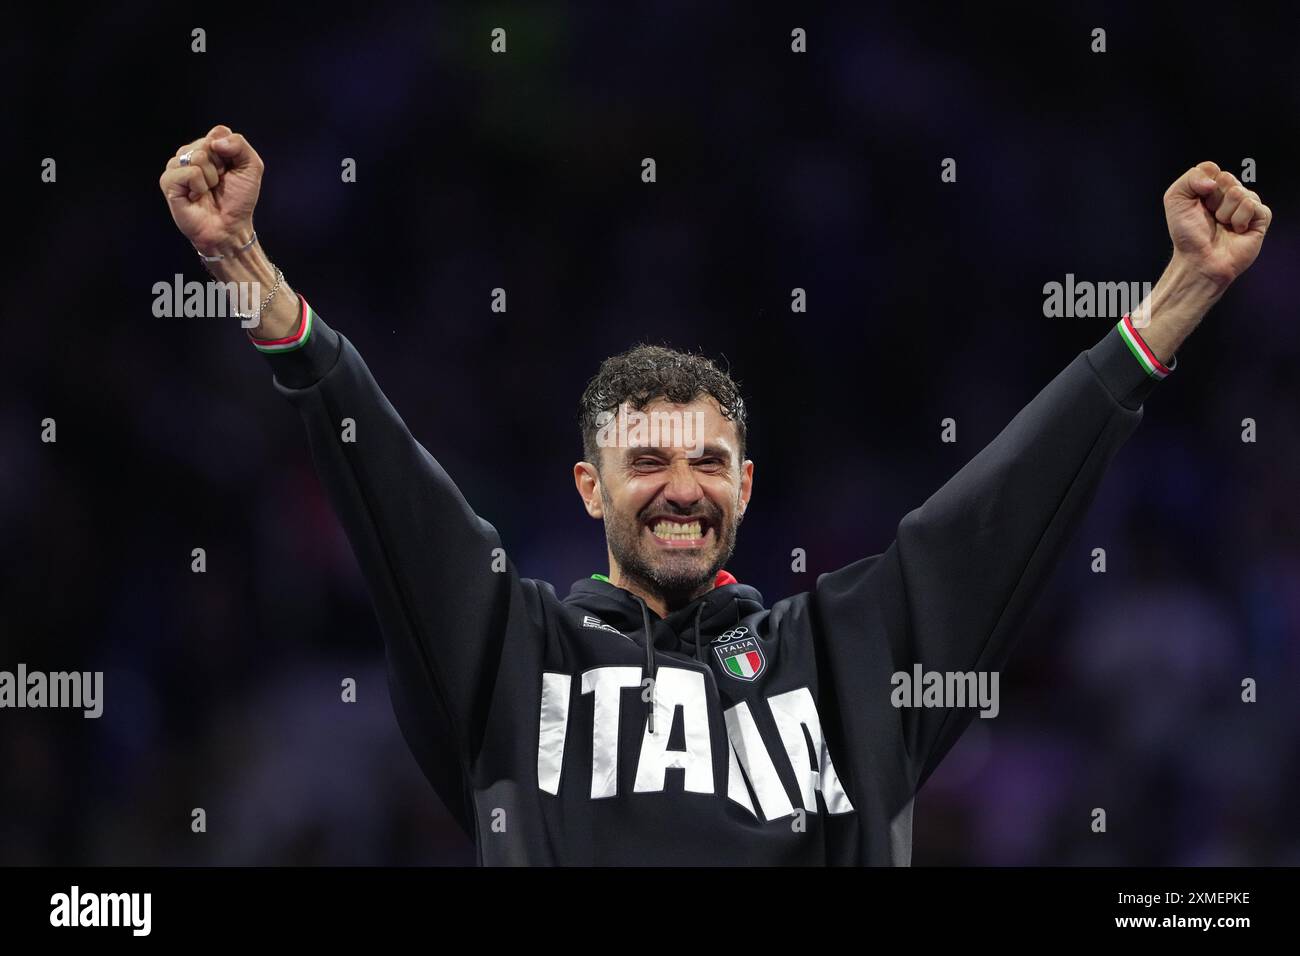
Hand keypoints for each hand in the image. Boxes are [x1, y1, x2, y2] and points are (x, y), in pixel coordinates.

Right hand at [158, 124, 263, 255]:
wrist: (230, 227)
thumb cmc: (239, 200)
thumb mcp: (251, 167)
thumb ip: (240, 145)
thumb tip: (215, 143)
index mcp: (208, 147)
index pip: (219, 131)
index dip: (231, 152)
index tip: (231, 170)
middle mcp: (189, 153)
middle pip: (208, 143)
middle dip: (221, 166)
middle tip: (219, 184)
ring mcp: (176, 166)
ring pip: (197, 156)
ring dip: (211, 178)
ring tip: (208, 191)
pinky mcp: (168, 181)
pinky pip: (188, 172)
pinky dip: (199, 186)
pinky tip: (196, 196)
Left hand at [1164, 161, 1271, 287]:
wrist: (1198, 261)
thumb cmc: (1187, 234)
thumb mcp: (1175, 200)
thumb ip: (1190, 178)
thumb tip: (1215, 181)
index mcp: (1210, 187)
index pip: (1211, 168)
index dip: (1201, 185)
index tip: (1196, 203)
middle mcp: (1229, 193)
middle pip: (1227, 178)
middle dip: (1213, 199)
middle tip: (1210, 216)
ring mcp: (1246, 205)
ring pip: (1239, 192)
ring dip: (1225, 212)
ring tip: (1222, 225)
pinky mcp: (1260, 217)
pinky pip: (1253, 205)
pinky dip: (1240, 219)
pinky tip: (1236, 231)